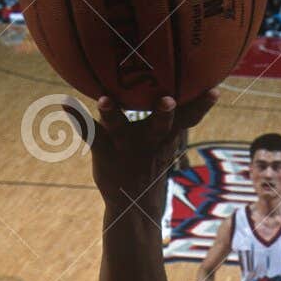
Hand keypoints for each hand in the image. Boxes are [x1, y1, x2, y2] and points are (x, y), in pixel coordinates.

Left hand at [74, 92, 217, 209]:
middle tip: (168, 101)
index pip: (190, 117)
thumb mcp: (168, 140)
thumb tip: (184, 75)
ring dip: (113, 113)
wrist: (134, 205)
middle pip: (161, 125)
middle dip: (165, 113)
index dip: (202, 105)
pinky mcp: (104, 151)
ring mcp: (126, 146)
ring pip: (120, 127)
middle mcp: (149, 139)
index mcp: (168, 134)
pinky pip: (90, 133)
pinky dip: (78, 118)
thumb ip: (175, 114)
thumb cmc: (152, 160)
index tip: (215, 90)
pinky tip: (65, 103)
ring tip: (104, 99)